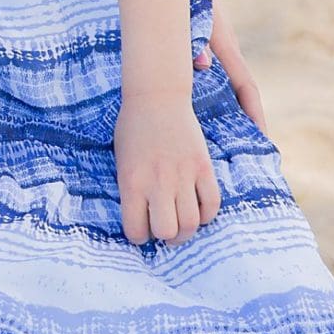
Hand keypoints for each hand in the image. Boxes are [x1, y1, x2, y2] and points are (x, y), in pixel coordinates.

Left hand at [115, 90, 220, 245]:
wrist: (156, 96)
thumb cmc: (133, 128)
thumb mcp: (122, 161)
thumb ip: (131, 190)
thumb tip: (143, 219)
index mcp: (131, 182)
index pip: (136, 230)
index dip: (139, 236)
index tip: (141, 229)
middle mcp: (157, 182)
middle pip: (168, 232)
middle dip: (165, 237)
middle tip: (164, 229)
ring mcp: (183, 174)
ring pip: (192, 223)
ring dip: (187, 231)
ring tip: (181, 226)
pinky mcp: (203, 166)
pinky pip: (212, 204)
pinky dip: (207, 214)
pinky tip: (198, 209)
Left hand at [193, 0, 268, 135]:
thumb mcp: (192, 13)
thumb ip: (197, 38)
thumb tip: (203, 66)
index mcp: (226, 44)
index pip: (247, 86)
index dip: (254, 112)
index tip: (261, 136)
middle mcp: (223, 47)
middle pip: (236, 89)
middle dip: (240, 118)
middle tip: (238, 148)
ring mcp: (212, 44)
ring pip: (219, 81)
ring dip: (219, 106)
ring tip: (209, 136)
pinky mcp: (198, 39)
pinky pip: (204, 70)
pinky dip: (200, 88)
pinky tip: (184, 104)